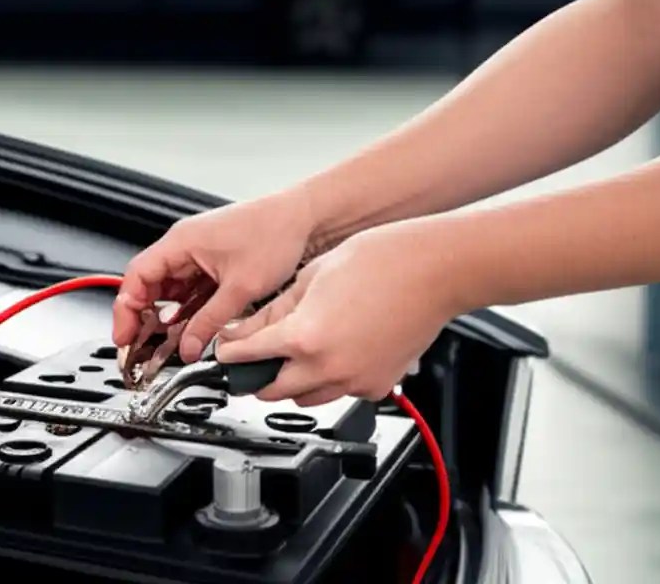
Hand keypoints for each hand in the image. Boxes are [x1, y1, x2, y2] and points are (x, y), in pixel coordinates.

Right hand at [112, 189, 315, 361]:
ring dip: (167, 316)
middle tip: (139, 347)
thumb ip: (210, 322)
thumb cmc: (274, 233)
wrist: (304, 218)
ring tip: (165, 345)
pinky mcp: (213, 260)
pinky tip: (190, 329)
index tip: (124, 335)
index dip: (126, 310)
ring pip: (170, 289)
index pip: (136, 277)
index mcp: (181, 242)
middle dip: (143, 317)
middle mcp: (184, 245)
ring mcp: (198, 252)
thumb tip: (189, 347)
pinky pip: (189, 288)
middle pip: (149, 284)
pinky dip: (187, 309)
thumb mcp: (240, 289)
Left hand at [215, 220, 465, 405]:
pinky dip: (329, 381)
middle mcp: (327, 367)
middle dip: (257, 376)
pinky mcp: (377, 386)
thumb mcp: (311, 277)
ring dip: (292, 383)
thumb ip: (275, 311)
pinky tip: (332, 355)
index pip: (248, 356)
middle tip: (252, 361)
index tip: (225, 352)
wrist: (434, 269)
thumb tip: (247, 329)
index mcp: (303, 336)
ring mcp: (354, 381)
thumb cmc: (382, 262)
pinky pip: (341, 393)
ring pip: (306, 398)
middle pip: (272, 390)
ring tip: (293, 355)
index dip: (230, 354)